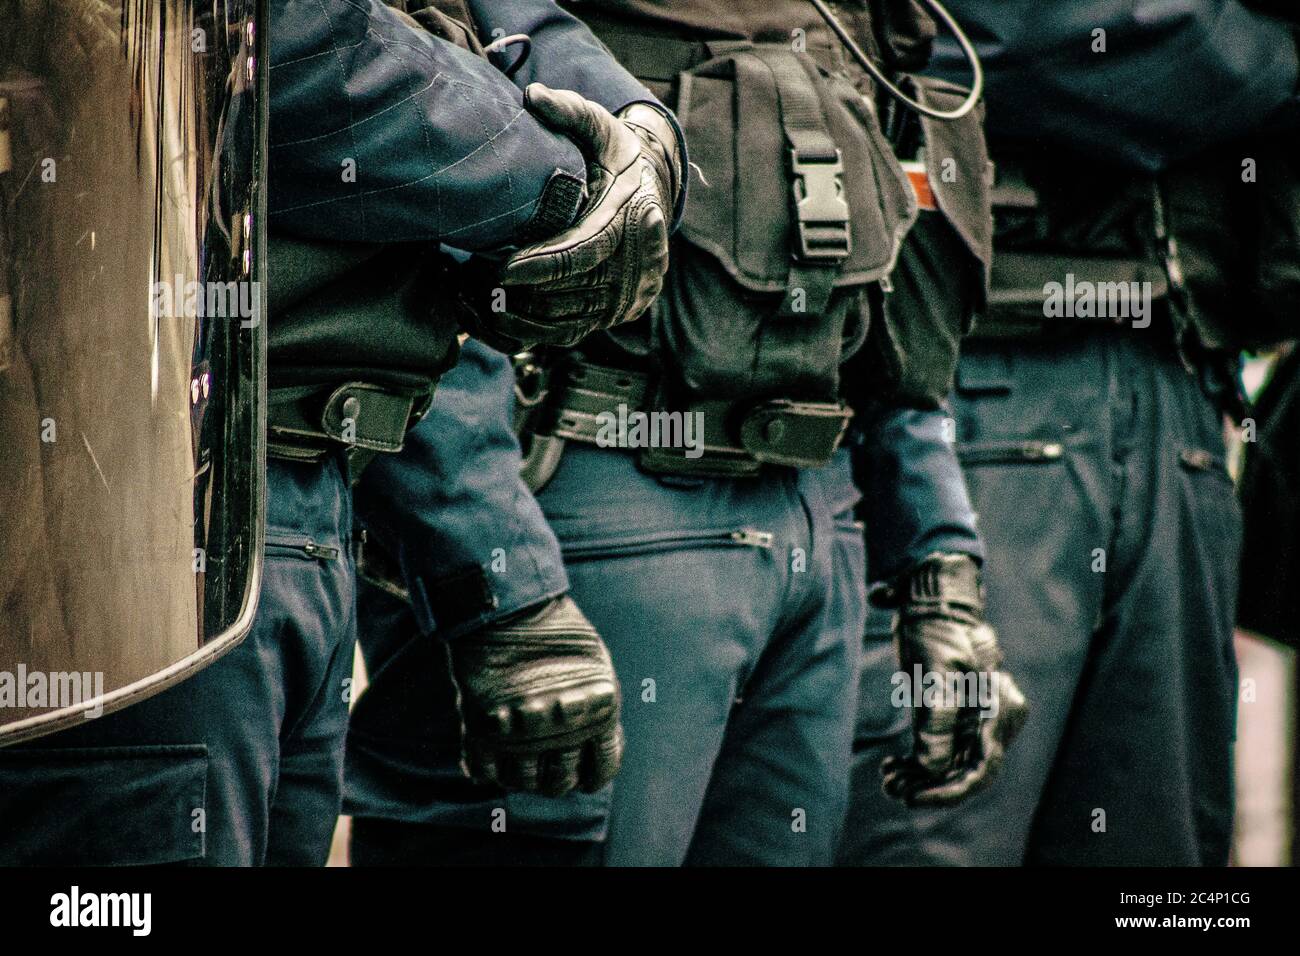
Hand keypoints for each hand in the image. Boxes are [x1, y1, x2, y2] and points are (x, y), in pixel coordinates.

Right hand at [446, 594, 622, 795]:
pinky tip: (492, 749)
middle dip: (554, 776)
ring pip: (520, 781)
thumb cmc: (557, 630)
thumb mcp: (596, 665)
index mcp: (598, 713)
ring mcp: (520, 731)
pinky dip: (487, 767)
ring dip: (520, 773)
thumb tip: (596, 742)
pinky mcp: (481, 727)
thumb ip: (597, 707)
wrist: (510, 604)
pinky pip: (484, 771)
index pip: (600, 771)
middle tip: (545, 761)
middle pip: (558, 783)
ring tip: (517, 755)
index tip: (580, 770)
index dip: (589, 774)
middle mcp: (562, 728)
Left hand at [461, 85, 678, 352]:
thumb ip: (569, 111)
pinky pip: (567, 335)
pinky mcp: (614, 316)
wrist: (652, 195)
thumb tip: (533, 96)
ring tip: (469, 300)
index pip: (585, 251)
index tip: (501, 270)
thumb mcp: (601, 127)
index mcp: (633, 219)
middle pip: (570, 295)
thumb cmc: (616, 159)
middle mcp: (637, 267)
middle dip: (517, 294)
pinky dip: (528, 333)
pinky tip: (489, 319)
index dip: (543, 265)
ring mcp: (628, 298)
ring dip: (515, 318)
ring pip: (565, 323)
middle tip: (467, 283)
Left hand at [880, 553, 1027, 805]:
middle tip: (890, 786)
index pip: (981, 767)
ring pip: (953, 764)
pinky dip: (921, 761)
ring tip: (888, 777)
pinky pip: (944, 750)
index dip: (948, 790)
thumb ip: (937, 719)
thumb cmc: (936, 628)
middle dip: (929, 784)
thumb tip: (932, 768)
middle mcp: (996, 718)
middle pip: (967, 770)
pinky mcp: (960, 716)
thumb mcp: (934, 670)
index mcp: (1001, 708)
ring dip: (921, 776)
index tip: (912, 797)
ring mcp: (979, 718)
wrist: (931, 601)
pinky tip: (895, 764)